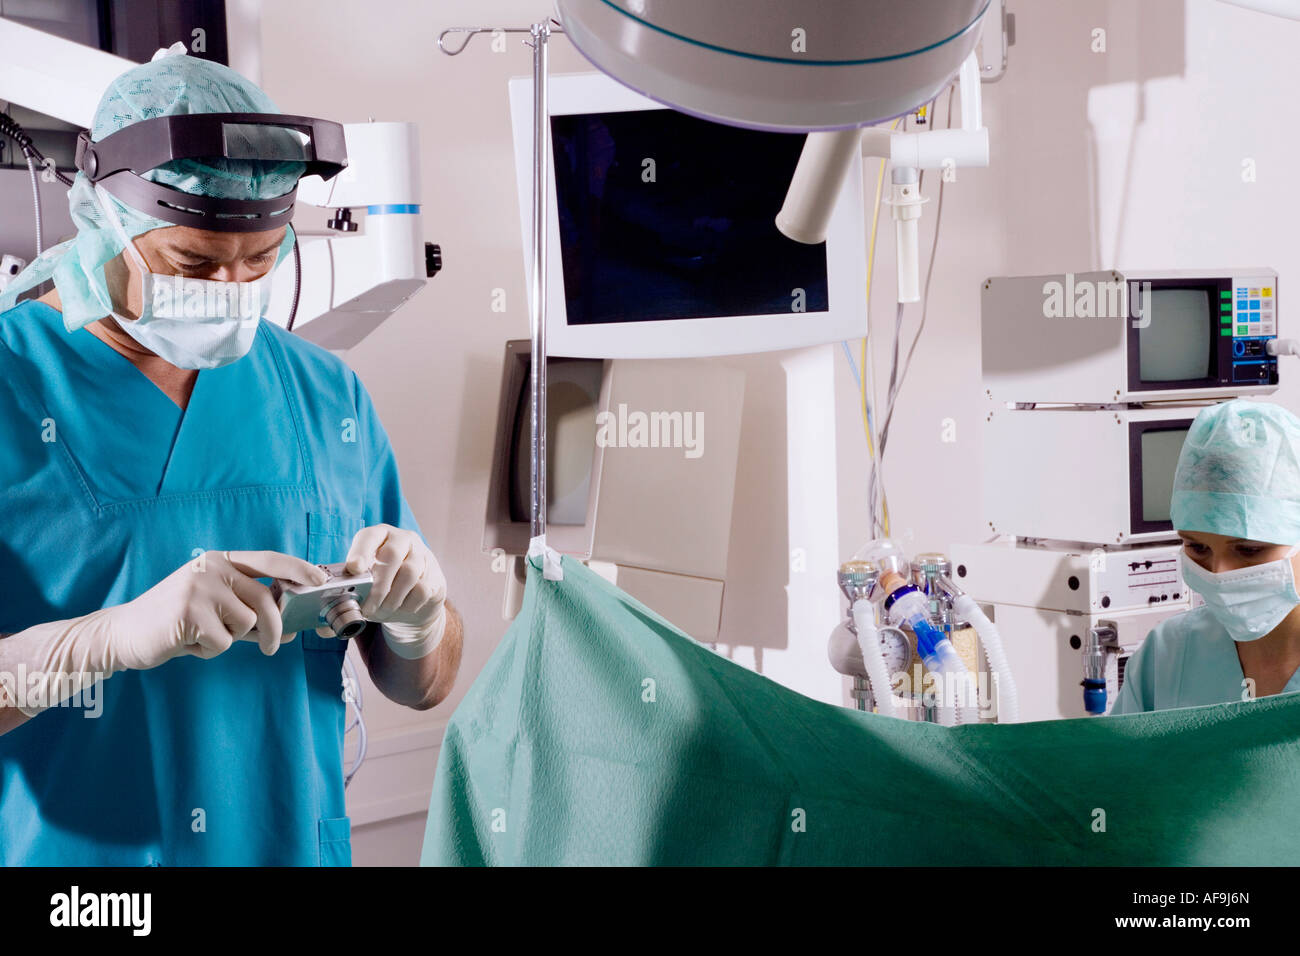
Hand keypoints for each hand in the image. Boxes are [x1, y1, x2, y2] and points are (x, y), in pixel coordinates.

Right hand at [106, 550, 329, 669]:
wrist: (124, 634)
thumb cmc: (175, 623)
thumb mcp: (214, 612)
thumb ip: (249, 616)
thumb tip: (287, 630)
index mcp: (220, 560)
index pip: (269, 559)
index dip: (298, 568)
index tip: (319, 581)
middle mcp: (211, 567)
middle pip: (264, 600)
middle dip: (272, 629)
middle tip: (271, 648)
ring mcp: (198, 587)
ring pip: (245, 623)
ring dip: (228, 640)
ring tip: (201, 635)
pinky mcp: (188, 612)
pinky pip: (223, 642)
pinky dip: (209, 651)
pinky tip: (186, 642)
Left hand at [331, 525, 446, 655]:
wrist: (413, 599)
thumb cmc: (381, 588)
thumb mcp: (363, 586)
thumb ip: (346, 598)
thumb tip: (326, 621)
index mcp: (379, 536)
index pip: (369, 537)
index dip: (361, 552)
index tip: (354, 569)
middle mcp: (403, 540)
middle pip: (392, 555)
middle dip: (377, 585)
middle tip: (367, 607)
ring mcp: (422, 555)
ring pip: (409, 573)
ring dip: (392, 598)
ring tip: (382, 612)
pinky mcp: (434, 575)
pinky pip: (422, 589)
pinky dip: (408, 604)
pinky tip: (400, 609)